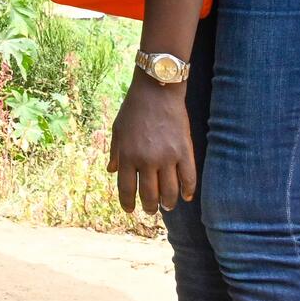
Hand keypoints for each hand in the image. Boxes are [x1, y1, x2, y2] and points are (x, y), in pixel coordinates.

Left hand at [107, 76, 196, 213]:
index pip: (126, 189)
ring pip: (169, 192)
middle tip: (151, 210)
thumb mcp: (117, 129)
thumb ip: (115, 152)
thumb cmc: (134, 109)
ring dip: (168, 203)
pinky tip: (186, 196)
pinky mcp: (184, 151)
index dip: (128, 203)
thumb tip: (111, 171)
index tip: (130, 210)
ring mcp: (167, 157)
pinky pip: (188, 178)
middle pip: (149, 195)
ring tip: (167, 206)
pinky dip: (188, 191)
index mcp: (127, 155)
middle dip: (149, 207)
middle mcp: (146, 160)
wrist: (157, 91)